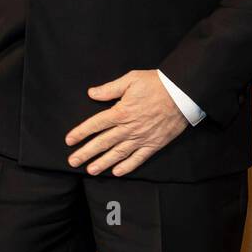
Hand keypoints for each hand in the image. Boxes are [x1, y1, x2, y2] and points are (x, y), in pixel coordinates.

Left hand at [64, 69, 189, 175]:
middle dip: (86, 153)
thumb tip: (92, 93)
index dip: (81, 133)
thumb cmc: (157, 83)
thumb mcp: (131, 79)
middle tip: (72, 162)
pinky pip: (138, 158)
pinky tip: (117, 172)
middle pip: (103, 142)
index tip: (69, 140)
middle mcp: (129, 128)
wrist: (182, 93)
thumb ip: (110, 88)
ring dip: (103, 163)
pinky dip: (128, 166)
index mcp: (121, 111)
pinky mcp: (154, 144)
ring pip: (118, 153)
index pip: (95, 124)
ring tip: (91, 170)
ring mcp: (141, 138)